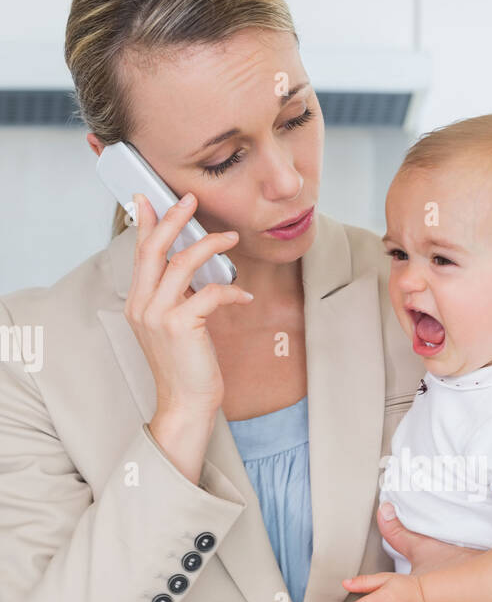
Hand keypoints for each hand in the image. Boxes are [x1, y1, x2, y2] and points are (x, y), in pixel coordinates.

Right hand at [127, 191, 251, 416]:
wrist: (185, 403)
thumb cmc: (186, 367)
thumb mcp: (174, 325)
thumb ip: (175, 297)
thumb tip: (191, 269)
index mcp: (138, 303)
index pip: (139, 253)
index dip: (145, 223)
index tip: (150, 198)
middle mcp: (142, 305)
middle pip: (154, 248)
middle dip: (174, 219)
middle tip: (192, 200)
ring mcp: (158, 315)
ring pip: (182, 262)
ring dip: (210, 245)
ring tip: (231, 238)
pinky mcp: (181, 325)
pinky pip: (209, 292)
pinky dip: (230, 289)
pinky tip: (243, 295)